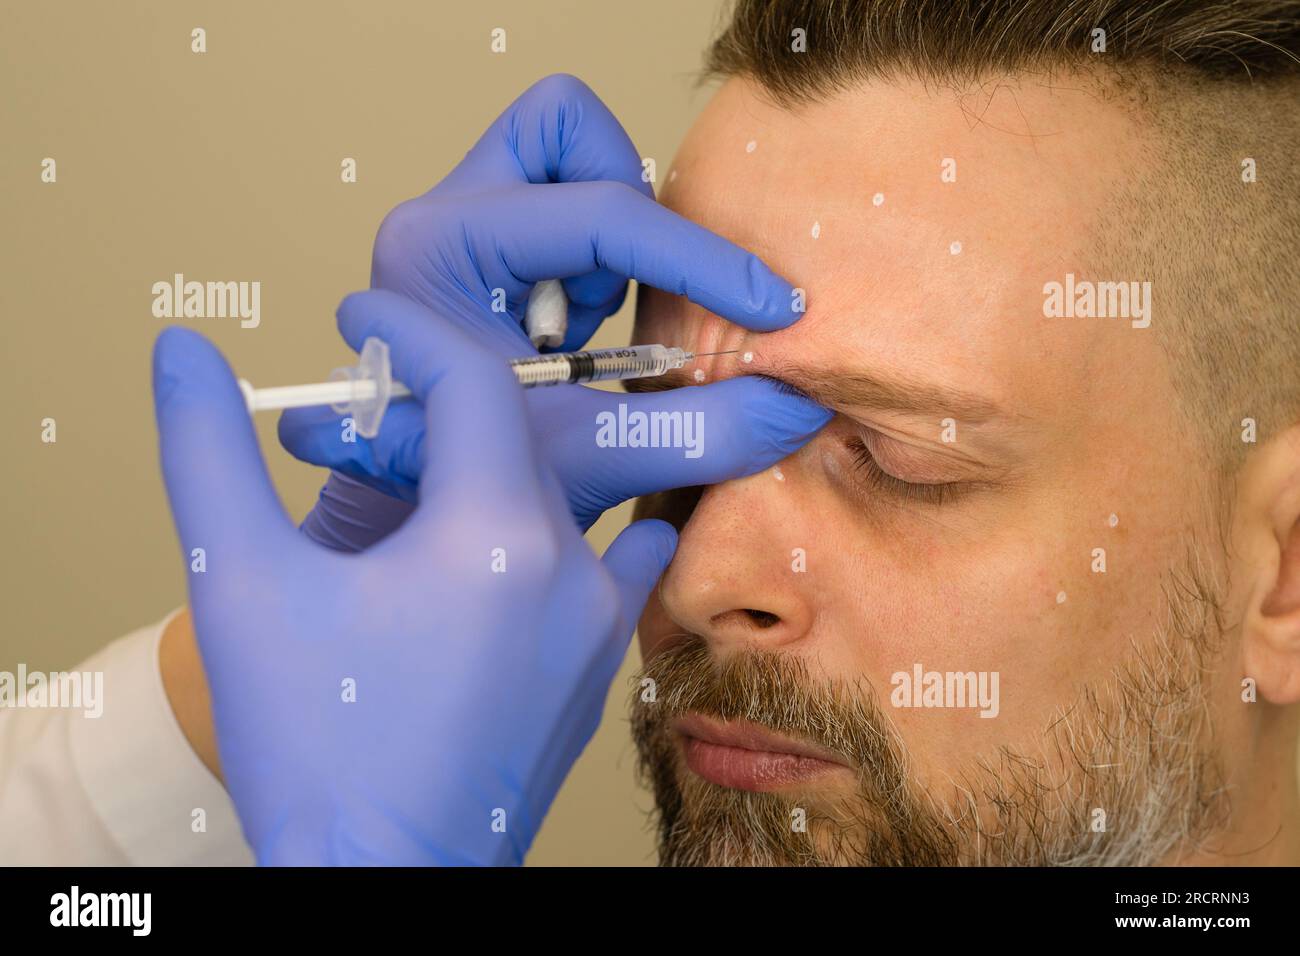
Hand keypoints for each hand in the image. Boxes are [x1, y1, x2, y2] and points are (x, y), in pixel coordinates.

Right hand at [154, 290, 676, 865]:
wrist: (382, 878)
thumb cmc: (314, 748)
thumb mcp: (240, 587)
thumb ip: (209, 452)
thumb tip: (183, 353)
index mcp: (491, 533)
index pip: (472, 378)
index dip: (410, 331)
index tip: (362, 318)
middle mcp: (569, 567)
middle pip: (513, 435)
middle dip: (436, 410)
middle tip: (365, 422)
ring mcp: (598, 621)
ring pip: (561, 493)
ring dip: (496, 468)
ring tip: (423, 490)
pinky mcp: (600, 665)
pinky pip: (611, 558)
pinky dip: (567, 529)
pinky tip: (516, 545)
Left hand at [284, 73, 823, 549]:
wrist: (431, 498)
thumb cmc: (480, 482)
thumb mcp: (592, 460)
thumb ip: (696, 434)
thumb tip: (797, 407)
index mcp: (440, 252)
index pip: (596, 216)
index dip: (700, 261)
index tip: (774, 308)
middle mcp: (440, 216)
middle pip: (569, 128)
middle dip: (628, 225)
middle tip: (612, 318)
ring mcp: (461, 217)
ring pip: (567, 146)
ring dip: (610, 240)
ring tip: (582, 333)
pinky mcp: (487, 232)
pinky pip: (568, 187)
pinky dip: (599, 251)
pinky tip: (575, 329)